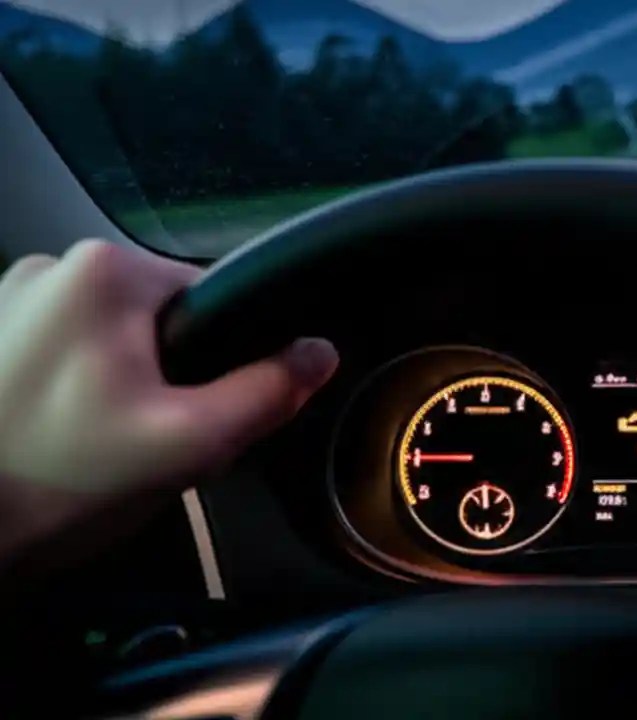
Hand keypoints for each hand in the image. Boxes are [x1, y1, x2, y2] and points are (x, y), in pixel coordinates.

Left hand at [0, 240, 337, 573]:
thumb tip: (318, 354)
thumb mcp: (188, 445)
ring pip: (110, 341)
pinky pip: (62, 354)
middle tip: (144, 441)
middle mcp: (50, 266)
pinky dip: (72, 393)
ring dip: (118, 388)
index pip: (211, 299)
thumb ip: (266, 393)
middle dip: (166, 379)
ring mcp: (7, 299)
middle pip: (158, 322)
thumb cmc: (52, 484)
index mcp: (106, 271)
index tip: (194, 414)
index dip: (222, 362)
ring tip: (92, 447)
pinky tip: (56, 440)